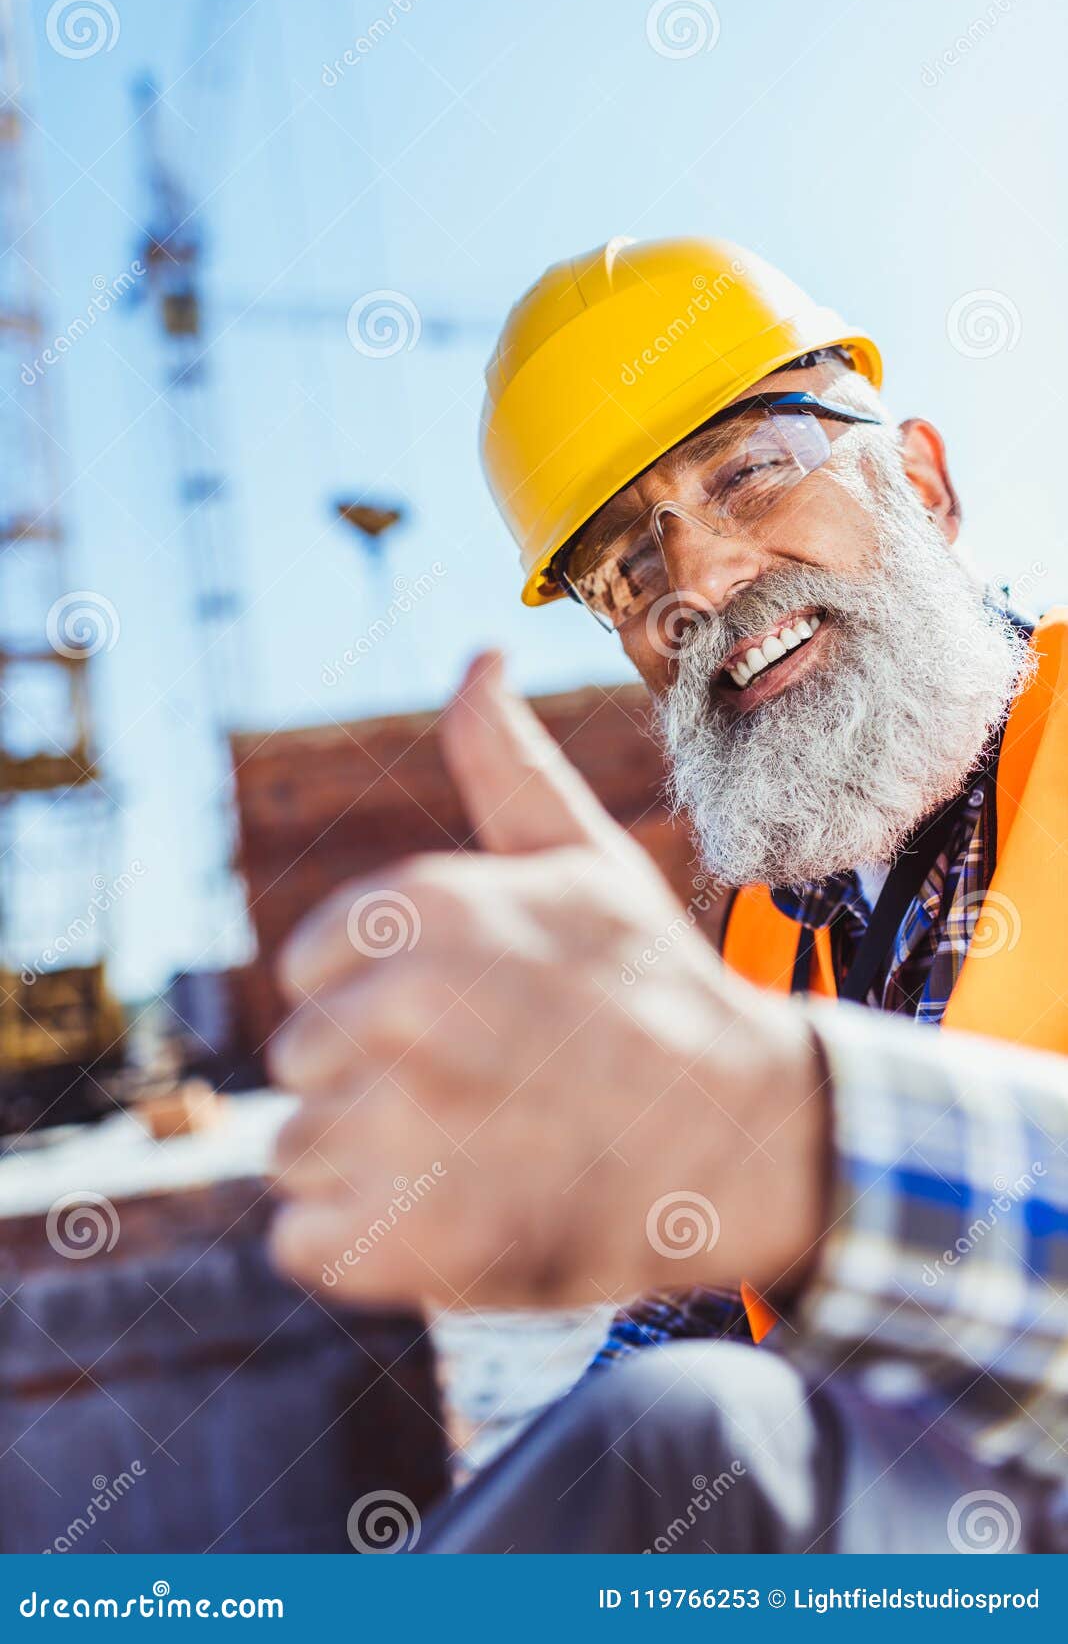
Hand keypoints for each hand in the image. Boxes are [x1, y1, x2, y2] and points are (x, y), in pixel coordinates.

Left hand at [267, 652, 826, 1310]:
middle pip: (301, 1063)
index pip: (308, 970)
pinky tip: (450, 1222)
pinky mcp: (407, 1246)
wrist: (745, 1143)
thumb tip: (477, 655)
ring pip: (296, 1154)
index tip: (462, 1018)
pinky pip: (302, 1242)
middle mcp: (406, 1010)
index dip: (378, 998)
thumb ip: (506, 761)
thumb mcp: (585, 859)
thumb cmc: (654, 993)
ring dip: (371, 1167)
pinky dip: (363, 1245)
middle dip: (372, 1083)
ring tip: (475, 1155)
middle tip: (480, 1091)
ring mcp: (405, 1132)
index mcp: (426, 909)